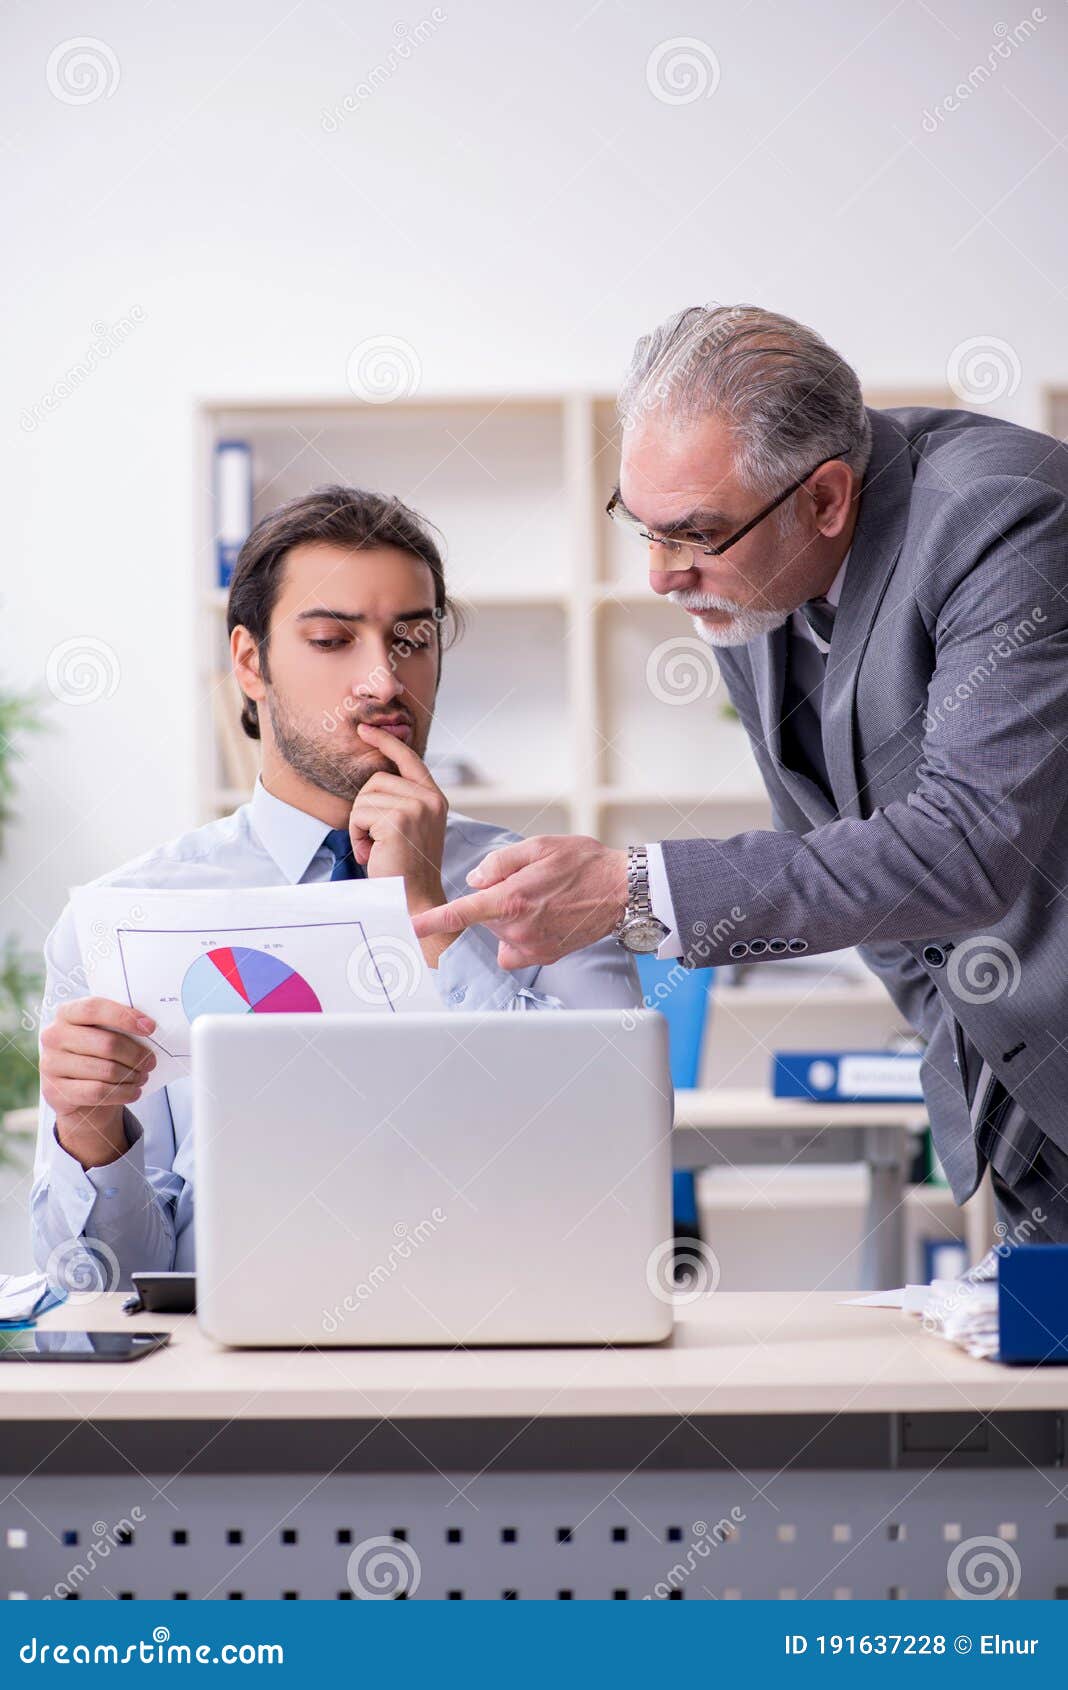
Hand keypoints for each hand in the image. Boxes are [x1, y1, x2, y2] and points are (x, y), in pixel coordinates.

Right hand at [39, 998, 156, 1168]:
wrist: (74, 1091)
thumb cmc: (95, 1054)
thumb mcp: (101, 1033)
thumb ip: (117, 1025)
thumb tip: (150, 1026)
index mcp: (66, 1013)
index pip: (94, 1008)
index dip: (124, 1016)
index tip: (151, 1027)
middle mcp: (53, 1036)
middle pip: (107, 1044)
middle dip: (136, 1054)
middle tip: (151, 1062)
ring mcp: (51, 1065)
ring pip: (106, 1071)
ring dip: (132, 1076)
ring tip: (143, 1077)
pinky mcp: (56, 1092)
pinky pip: (98, 1092)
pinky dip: (123, 1093)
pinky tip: (135, 1091)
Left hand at [350, 723, 451, 965]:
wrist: (414, 900)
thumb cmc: (405, 869)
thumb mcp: (410, 827)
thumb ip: (401, 801)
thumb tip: (375, 776)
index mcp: (434, 798)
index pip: (408, 758)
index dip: (386, 741)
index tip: (365, 729)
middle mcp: (429, 798)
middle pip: (376, 780)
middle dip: (365, 810)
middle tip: (376, 841)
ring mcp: (416, 807)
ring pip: (364, 797)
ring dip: (360, 825)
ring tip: (376, 848)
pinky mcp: (398, 819)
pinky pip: (358, 814)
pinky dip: (357, 836)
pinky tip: (372, 853)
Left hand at [411, 835, 627, 968]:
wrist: (622, 891)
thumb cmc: (584, 863)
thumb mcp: (539, 846)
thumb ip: (500, 861)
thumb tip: (476, 878)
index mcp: (512, 899)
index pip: (460, 913)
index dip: (431, 921)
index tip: (409, 928)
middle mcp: (519, 928)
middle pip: (483, 918)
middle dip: (493, 901)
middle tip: (525, 884)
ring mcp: (532, 946)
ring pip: (500, 932)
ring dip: (508, 918)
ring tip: (540, 900)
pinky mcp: (545, 956)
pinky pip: (515, 950)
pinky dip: (520, 937)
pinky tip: (540, 920)